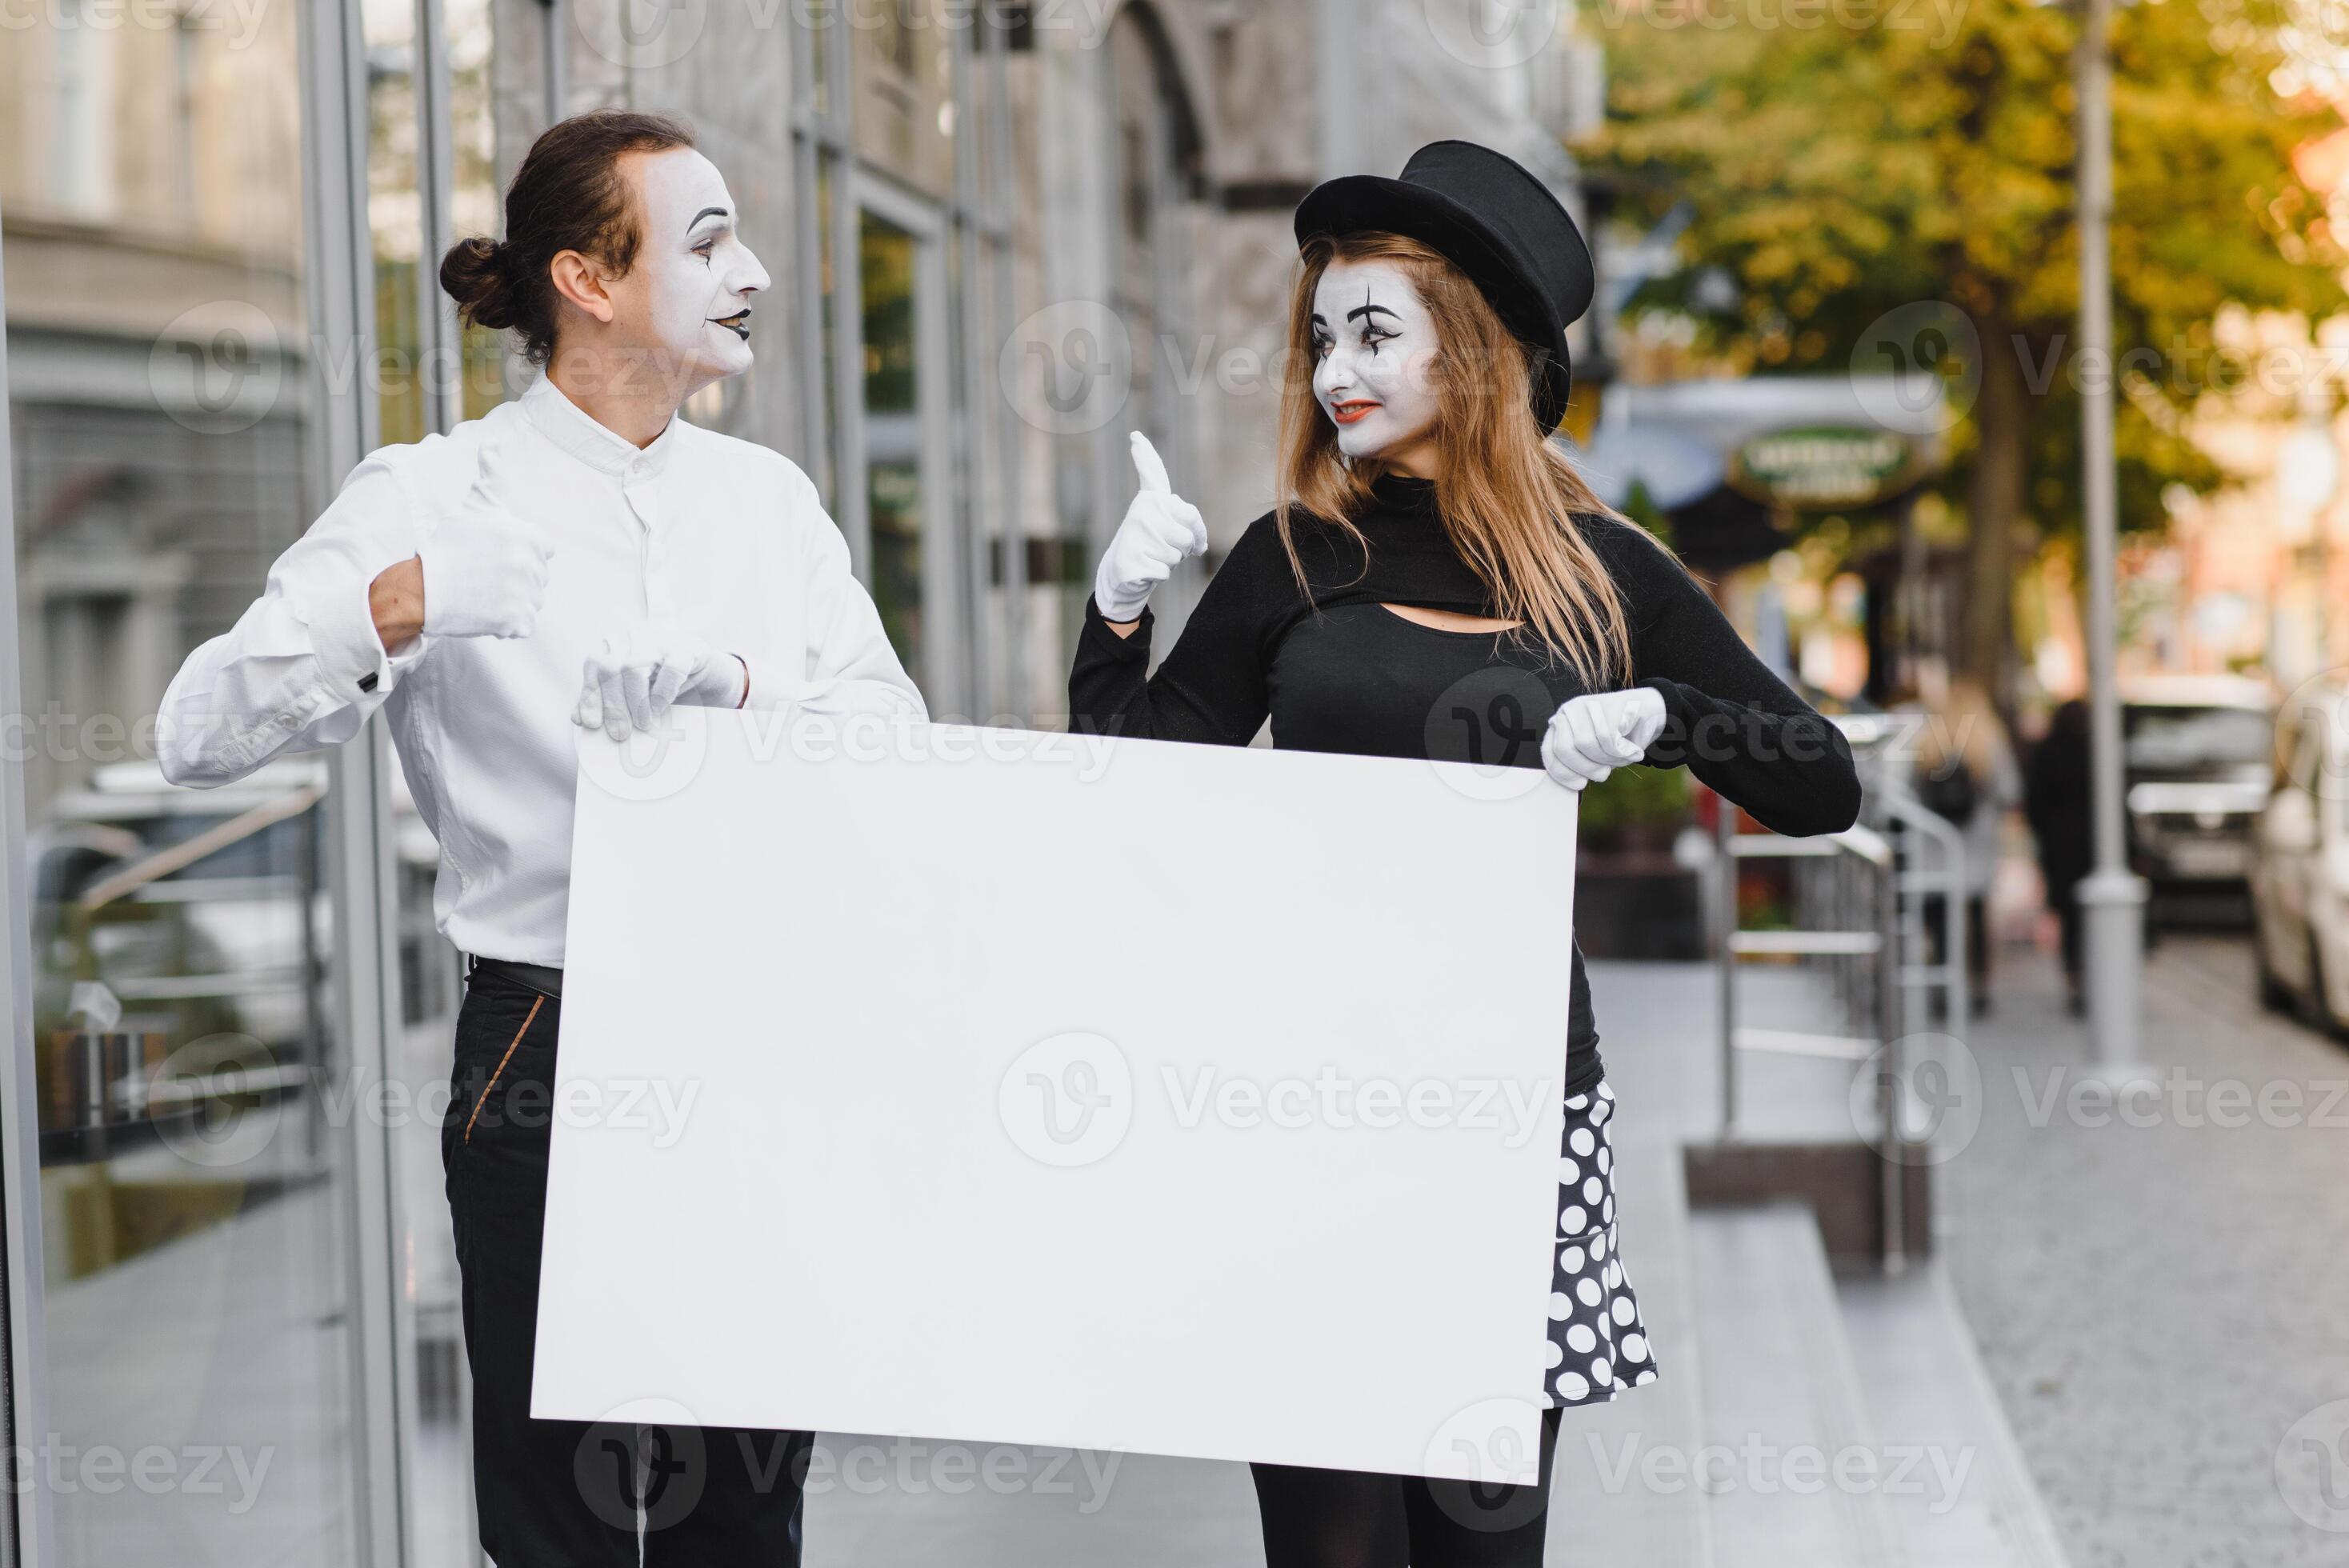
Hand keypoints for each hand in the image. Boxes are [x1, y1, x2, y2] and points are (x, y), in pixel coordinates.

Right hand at [417, 433, 554, 638]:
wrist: (423, 587)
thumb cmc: (449, 544)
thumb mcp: (474, 506)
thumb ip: (492, 475)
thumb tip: (493, 442)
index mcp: (529, 536)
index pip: (543, 548)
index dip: (520, 551)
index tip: (495, 553)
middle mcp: (532, 565)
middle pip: (538, 576)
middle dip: (515, 577)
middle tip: (483, 574)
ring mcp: (526, 594)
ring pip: (531, 600)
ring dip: (511, 600)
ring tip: (483, 591)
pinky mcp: (518, 621)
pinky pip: (523, 624)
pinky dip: (507, 623)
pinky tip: (484, 610)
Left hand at [574, 623, 745, 740]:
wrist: (697, 664)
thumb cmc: (656, 679)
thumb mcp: (626, 687)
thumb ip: (602, 698)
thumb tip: (577, 717)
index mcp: (613, 644)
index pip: (594, 666)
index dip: (591, 696)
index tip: (592, 725)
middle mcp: (632, 637)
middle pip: (612, 668)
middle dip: (613, 706)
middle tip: (620, 735)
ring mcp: (658, 639)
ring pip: (636, 667)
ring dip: (636, 702)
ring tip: (642, 725)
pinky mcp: (684, 648)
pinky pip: (670, 669)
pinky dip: (663, 693)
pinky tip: (660, 709)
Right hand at [1093, 431, 1207, 623]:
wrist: (1123, 576)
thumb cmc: (1153, 549)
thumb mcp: (1169, 531)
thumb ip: (1188, 528)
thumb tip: (1201, 545)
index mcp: (1151, 500)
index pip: (1152, 474)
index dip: (1145, 454)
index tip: (1135, 436)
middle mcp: (1142, 510)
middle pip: (1189, 530)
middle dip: (1187, 546)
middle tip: (1169, 548)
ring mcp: (1136, 532)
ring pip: (1179, 552)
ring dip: (1173, 561)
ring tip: (1153, 556)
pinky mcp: (1133, 557)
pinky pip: (1166, 570)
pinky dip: (1160, 575)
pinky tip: (1145, 569)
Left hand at [1541, 687, 1667, 791]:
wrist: (1651, 711)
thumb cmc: (1621, 736)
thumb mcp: (1597, 754)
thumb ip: (1581, 763)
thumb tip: (1574, 781)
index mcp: (1561, 725)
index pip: (1550, 752)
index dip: (1563, 773)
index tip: (1579, 784)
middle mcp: (1568, 712)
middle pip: (1565, 750)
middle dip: (1587, 768)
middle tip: (1605, 772)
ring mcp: (1585, 705)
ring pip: (1587, 745)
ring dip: (1608, 759)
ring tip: (1622, 755)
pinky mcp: (1606, 704)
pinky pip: (1607, 739)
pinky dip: (1623, 751)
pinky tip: (1632, 749)